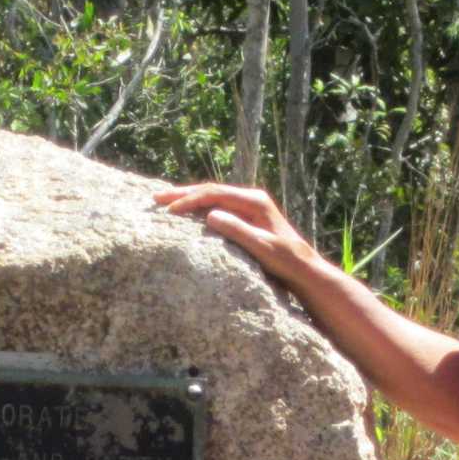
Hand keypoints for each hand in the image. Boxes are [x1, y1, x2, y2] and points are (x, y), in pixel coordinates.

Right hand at [151, 182, 325, 291]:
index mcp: (254, 202)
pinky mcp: (245, 217)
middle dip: (182, 194)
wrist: (303, 268)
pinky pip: (216, 207)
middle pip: (210, 191)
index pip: (215, 194)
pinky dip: (197, 208)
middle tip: (155, 198)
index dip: (190, 200)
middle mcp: (250, 199)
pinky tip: (184, 213)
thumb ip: (238, 231)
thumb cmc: (286, 261)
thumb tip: (210, 216)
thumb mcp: (262, 248)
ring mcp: (247, 207)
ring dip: (187, 199)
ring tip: (163, 201)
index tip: (169, 210)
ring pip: (211, 198)